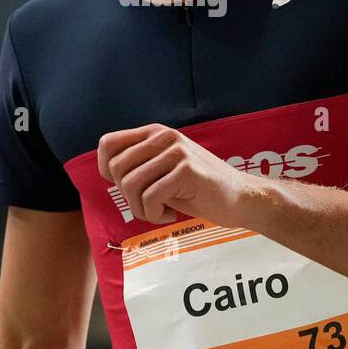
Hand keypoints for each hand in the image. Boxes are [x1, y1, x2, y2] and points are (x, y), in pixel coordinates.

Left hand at [97, 124, 250, 226]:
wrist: (241, 198)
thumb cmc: (198, 188)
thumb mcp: (165, 168)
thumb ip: (140, 163)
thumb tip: (107, 170)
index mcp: (156, 133)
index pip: (108, 143)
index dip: (107, 170)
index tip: (126, 187)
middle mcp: (164, 137)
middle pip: (116, 169)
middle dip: (127, 196)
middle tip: (148, 204)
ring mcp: (176, 153)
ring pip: (130, 185)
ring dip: (141, 209)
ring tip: (161, 211)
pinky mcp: (186, 172)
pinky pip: (150, 198)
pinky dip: (155, 215)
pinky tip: (171, 215)